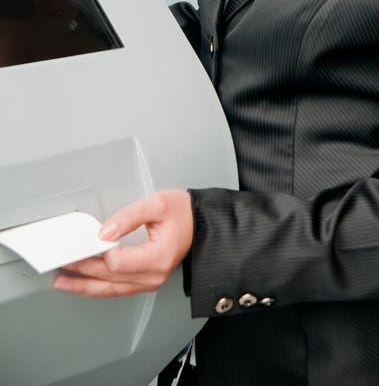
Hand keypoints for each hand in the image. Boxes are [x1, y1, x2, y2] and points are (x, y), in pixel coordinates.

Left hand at [53, 189, 192, 297]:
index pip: (118, 262)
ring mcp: (150, 283)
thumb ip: (128, 217)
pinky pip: (117, 290)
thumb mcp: (157, 204)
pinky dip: (98, 287)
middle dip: (83, 271)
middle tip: (62, 264)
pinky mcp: (146, 282)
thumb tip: (104, 232)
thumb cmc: (183, 213)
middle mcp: (154, 276)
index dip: (99, 252)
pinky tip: (84, 284)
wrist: (200, 223)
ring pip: (110, 291)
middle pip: (109, 279)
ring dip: (85, 286)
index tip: (85, 242)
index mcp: (158, 258)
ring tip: (63, 282)